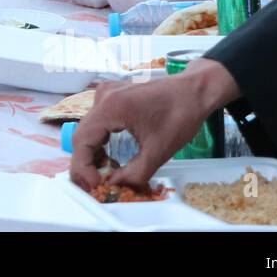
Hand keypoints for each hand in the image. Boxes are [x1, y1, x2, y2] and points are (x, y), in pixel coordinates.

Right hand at [70, 60, 239, 192]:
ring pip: (88, 129)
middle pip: (82, 135)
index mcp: (111, 107)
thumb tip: (113, 185)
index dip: (83, 166)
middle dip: (85, 163)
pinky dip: (100, 141)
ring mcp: (107, 94)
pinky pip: (98, 121)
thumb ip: (134, 173)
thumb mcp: (159, 151)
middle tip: (94, 185)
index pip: (82, 141)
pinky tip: (108, 157)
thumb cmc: (180, 115)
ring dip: (92, 153)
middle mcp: (103, 97)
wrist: (194, 91)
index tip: (95, 185)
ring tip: (101, 174)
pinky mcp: (113, 96)